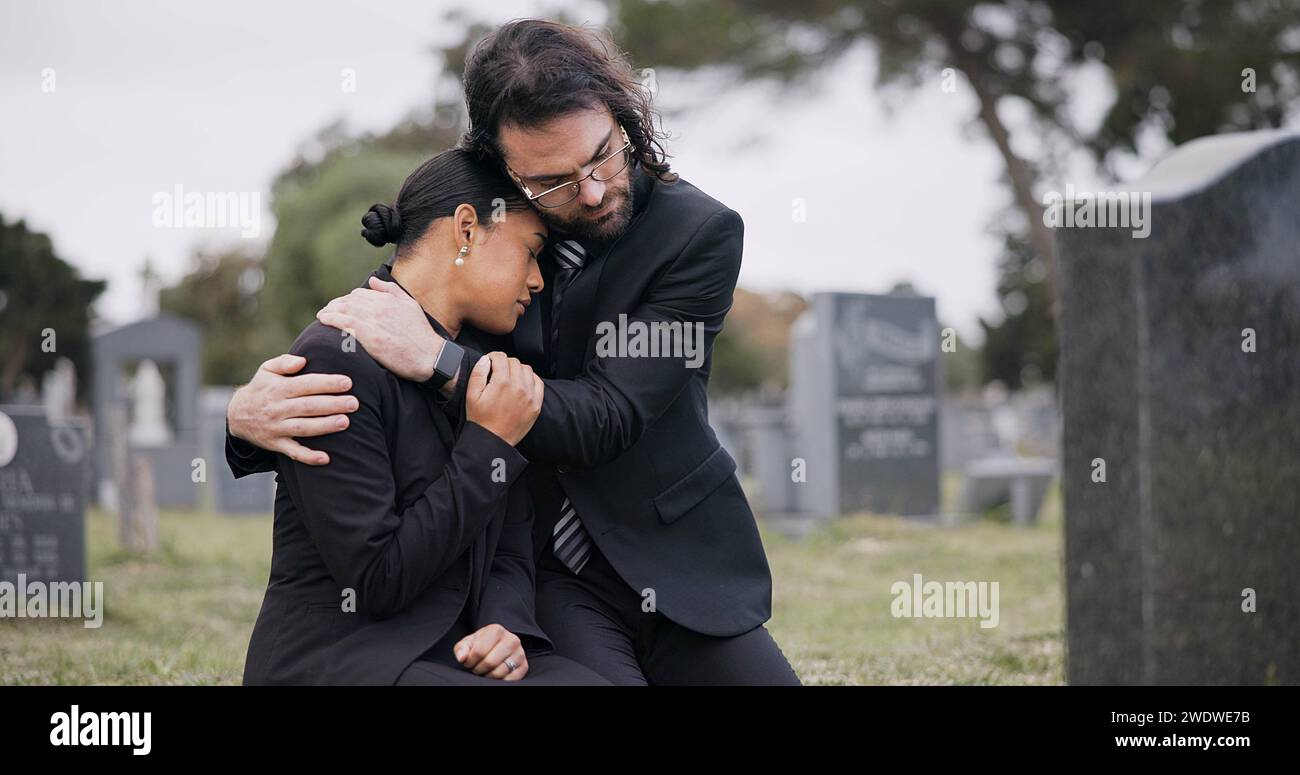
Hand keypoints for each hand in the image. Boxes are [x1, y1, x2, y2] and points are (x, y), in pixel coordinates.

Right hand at [227, 354, 356, 464]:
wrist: (236, 415)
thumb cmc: (262, 388)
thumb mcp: (266, 370)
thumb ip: (284, 362)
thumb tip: (302, 360)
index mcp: (278, 389)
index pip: (305, 385)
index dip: (326, 383)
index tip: (347, 382)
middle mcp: (277, 409)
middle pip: (308, 407)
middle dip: (332, 404)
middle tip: (354, 403)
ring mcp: (276, 428)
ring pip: (303, 428)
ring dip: (325, 426)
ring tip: (345, 422)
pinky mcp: (275, 444)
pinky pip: (293, 452)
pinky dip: (308, 457)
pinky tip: (326, 458)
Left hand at [316, 277, 443, 381]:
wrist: (429, 356)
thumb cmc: (421, 334)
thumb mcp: (410, 305)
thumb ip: (391, 291)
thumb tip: (372, 281)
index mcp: (388, 299)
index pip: (360, 294)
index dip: (349, 299)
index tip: (343, 306)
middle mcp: (379, 307)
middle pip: (349, 301)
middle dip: (336, 304)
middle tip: (328, 311)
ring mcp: (373, 322)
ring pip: (344, 310)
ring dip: (329, 311)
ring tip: (322, 316)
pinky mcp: (368, 338)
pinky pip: (344, 324)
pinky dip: (331, 320)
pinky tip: (324, 321)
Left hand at [454, 624, 528, 680]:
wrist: (498, 645)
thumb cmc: (481, 644)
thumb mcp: (469, 643)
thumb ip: (461, 649)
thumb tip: (462, 658)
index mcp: (496, 630)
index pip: (479, 651)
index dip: (470, 661)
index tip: (468, 662)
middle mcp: (511, 639)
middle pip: (490, 662)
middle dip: (478, 669)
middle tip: (476, 668)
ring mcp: (520, 653)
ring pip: (500, 672)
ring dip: (488, 676)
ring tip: (485, 671)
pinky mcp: (524, 666)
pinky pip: (511, 680)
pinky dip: (500, 681)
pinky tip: (495, 675)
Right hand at [466, 352, 543, 445]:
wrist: (493, 441)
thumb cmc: (480, 420)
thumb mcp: (471, 396)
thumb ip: (477, 374)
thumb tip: (485, 360)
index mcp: (502, 383)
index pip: (501, 357)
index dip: (492, 357)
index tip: (489, 363)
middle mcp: (519, 387)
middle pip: (514, 362)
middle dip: (504, 363)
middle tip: (497, 372)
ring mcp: (530, 396)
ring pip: (527, 370)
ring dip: (517, 370)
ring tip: (509, 378)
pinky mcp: (536, 405)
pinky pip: (538, 383)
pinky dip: (531, 379)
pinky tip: (522, 384)